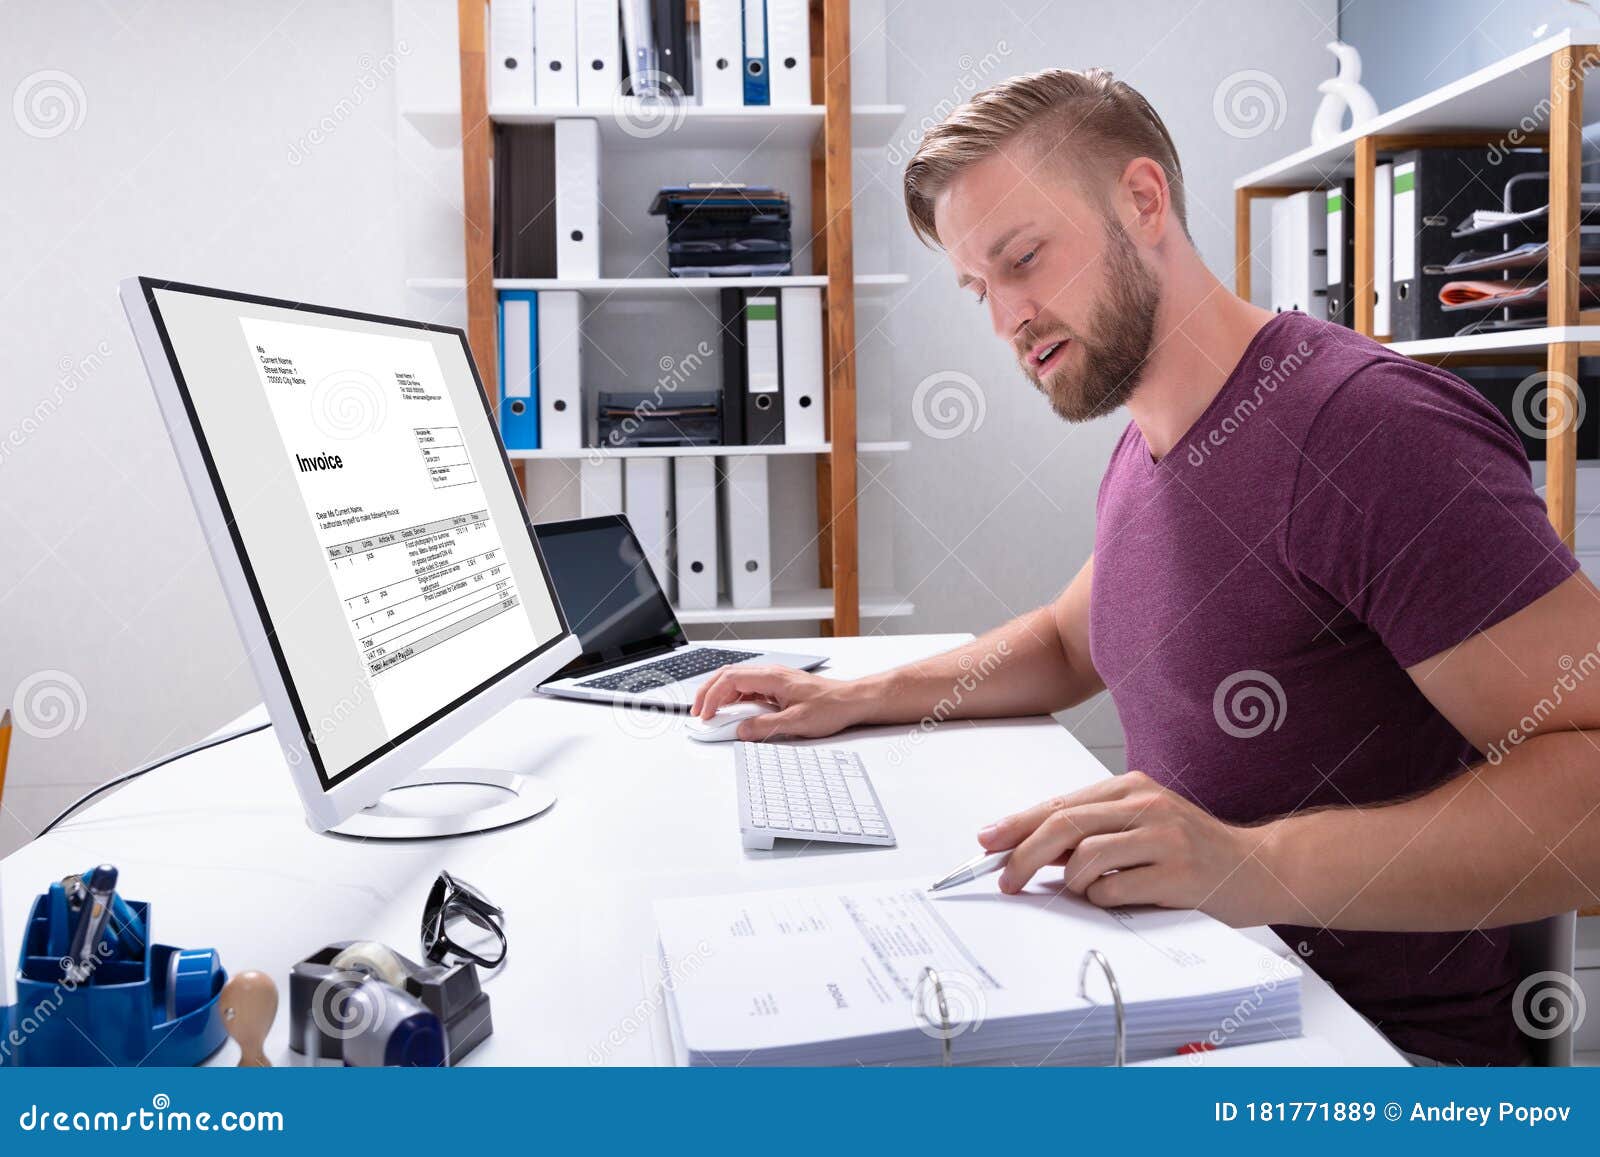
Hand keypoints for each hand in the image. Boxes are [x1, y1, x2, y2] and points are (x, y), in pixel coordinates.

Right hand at [691, 665, 862, 740]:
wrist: (852, 701)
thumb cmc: (831, 706)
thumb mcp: (797, 722)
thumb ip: (765, 727)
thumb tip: (741, 730)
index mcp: (772, 677)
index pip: (730, 679)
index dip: (712, 696)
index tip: (705, 714)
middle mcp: (770, 674)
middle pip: (728, 676)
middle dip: (708, 692)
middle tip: (697, 711)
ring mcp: (773, 680)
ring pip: (737, 682)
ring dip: (720, 696)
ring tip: (711, 714)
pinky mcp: (778, 688)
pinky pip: (749, 690)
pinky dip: (735, 700)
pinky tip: (732, 713)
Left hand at [977, 771, 1287, 925]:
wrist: (1260, 867)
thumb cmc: (1193, 850)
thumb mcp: (1141, 825)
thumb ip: (1093, 831)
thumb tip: (1032, 847)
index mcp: (1132, 787)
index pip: (1059, 804)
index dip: (1017, 824)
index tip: (987, 841)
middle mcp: (1146, 804)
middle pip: (1064, 825)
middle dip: (1023, 854)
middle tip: (1006, 880)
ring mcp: (1164, 837)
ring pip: (1085, 857)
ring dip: (1071, 883)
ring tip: (1084, 892)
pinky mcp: (1177, 873)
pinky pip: (1114, 890)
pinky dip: (1102, 900)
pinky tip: (1116, 899)